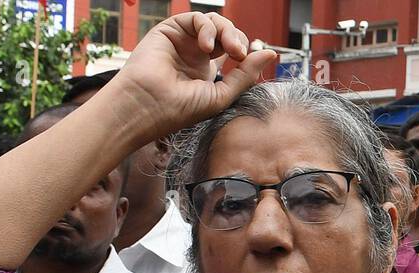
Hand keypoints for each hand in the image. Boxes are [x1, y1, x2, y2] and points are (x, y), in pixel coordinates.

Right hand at [108, 12, 276, 141]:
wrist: (148, 106)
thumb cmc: (180, 108)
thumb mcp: (222, 95)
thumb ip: (245, 74)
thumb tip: (271, 53)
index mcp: (206, 71)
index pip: (233, 51)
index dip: (246, 52)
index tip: (250, 60)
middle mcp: (194, 53)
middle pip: (226, 33)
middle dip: (238, 39)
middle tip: (240, 54)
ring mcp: (182, 41)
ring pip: (214, 22)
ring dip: (227, 31)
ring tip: (230, 49)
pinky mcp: (170, 29)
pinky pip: (196, 18)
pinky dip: (208, 28)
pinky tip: (207, 47)